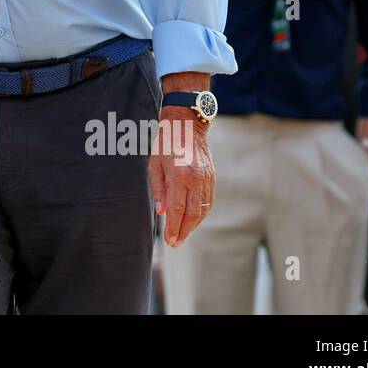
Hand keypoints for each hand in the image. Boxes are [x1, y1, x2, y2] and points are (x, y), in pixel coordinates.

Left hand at [149, 70, 214, 247]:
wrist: (187, 124)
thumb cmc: (165, 143)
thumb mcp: (155, 164)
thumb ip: (158, 189)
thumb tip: (163, 212)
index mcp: (179, 175)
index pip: (178, 209)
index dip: (174, 227)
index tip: (170, 240)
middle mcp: (196, 178)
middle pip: (192, 213)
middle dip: (184, 231)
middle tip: (176, 243)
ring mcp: (206, 178)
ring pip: (202, 209)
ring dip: (194, 225)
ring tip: (183, 234)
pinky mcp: (212, 177)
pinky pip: (208, 200)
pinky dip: (201, 213)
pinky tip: (194, 219)